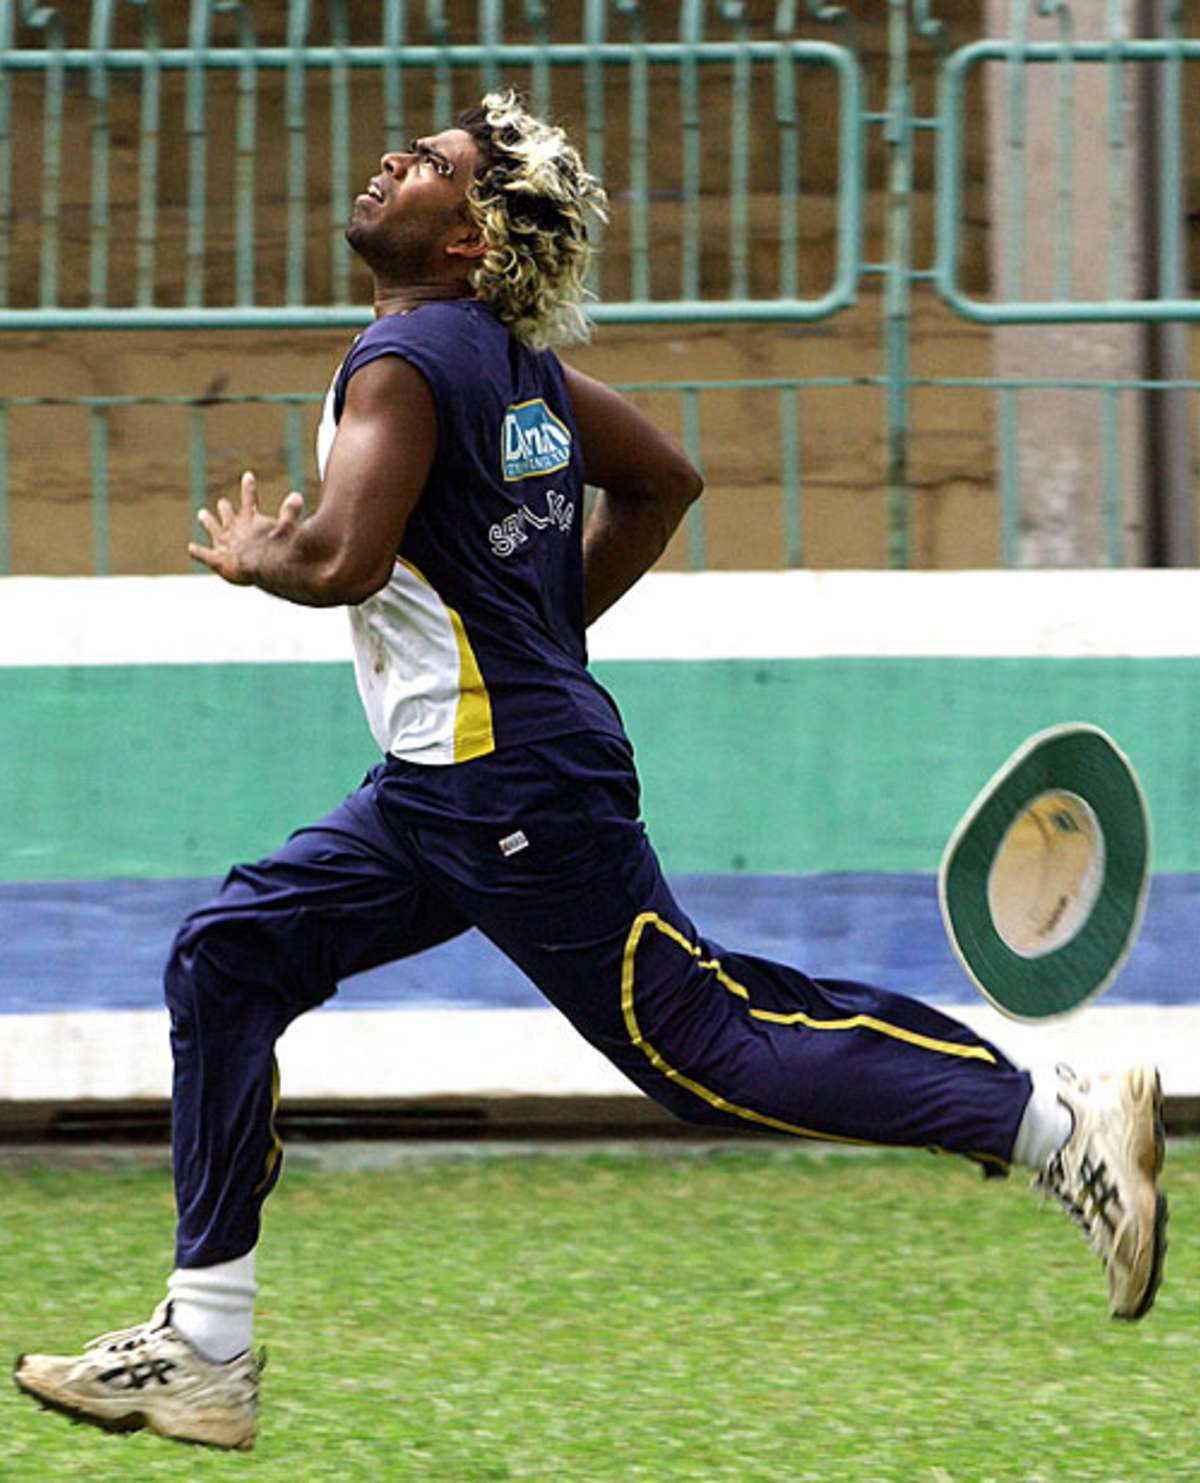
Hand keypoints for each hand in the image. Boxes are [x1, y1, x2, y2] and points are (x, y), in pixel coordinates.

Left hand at [189, 471, 304, 585]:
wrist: (260, 568)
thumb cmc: (276, 550)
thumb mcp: (286, 528)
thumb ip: (290, 512)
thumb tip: (297, 495)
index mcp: (250, 520)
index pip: (250, 499)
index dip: (248, 487)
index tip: (247, 474)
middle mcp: (234, 528)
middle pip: (227, 514)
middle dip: (225, 508)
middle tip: (222, 502)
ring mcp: (223, 543)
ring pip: (213, 528)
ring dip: (207, 521)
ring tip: (202, 515)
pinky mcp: (216, 559)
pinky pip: (203, 554)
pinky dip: (197, 551)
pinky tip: (190, 548)